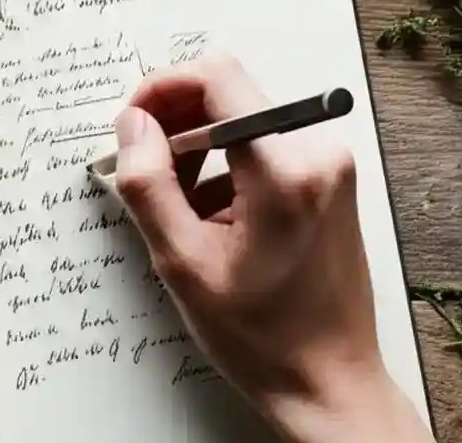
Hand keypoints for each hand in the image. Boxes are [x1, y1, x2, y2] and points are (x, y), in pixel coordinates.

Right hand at [112, 55, 431, 442]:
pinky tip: (209, 219)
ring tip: (177, 208)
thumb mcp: (183, 263)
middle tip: (142, 168)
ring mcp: (330, 166)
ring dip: (198, 151)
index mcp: (285, 171)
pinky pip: (263, 147)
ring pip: (242, 121)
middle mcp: (319, 154)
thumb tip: (132, 125)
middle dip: (175, 122)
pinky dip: (225, 169)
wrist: (328, 384)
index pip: (218, 77)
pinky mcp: (329, 181)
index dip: (162, 88)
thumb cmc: (261, 337)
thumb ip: (149, 184)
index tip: (131, 124)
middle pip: (230, 95)